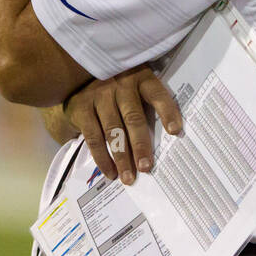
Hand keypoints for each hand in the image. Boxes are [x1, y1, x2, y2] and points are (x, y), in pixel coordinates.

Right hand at [65, 66, 182, 184]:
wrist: (80, 77)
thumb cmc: (118, 90)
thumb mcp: (136, 88)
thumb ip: (149, 105)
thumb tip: (170, 137)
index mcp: (140, 78)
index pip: (157, 95)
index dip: (167, 112)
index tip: (175, 131)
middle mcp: (120, 85)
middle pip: (133, 118)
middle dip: (141, 145)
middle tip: (145, 167)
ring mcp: (99, 96)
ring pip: (113, 131)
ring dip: (121, 158)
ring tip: (128, 178)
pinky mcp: (82, 107)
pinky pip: (94, 137)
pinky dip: (102, 158)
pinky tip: (110, 172)